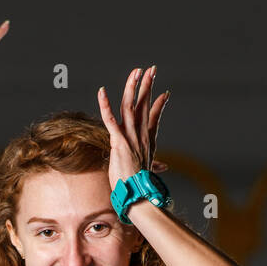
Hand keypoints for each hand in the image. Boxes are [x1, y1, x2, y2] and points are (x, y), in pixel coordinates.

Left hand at [97, 66, 170, 189]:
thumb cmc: (139, 188)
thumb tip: (163, 168)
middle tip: (151, 69)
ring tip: (136, 71)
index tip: (165, 94)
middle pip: (144, 105)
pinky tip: (102, 91)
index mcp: (147, 142)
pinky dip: (105, 105)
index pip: (154, 118)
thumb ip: (153, 166)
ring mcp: (130, 138)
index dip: (159, 105)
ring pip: (130, 106)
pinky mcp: (119, 142)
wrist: (138, 196)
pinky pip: (110, 119)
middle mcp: (140, 136)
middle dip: (148, 85)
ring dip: (132, 87)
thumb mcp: (146, 174)